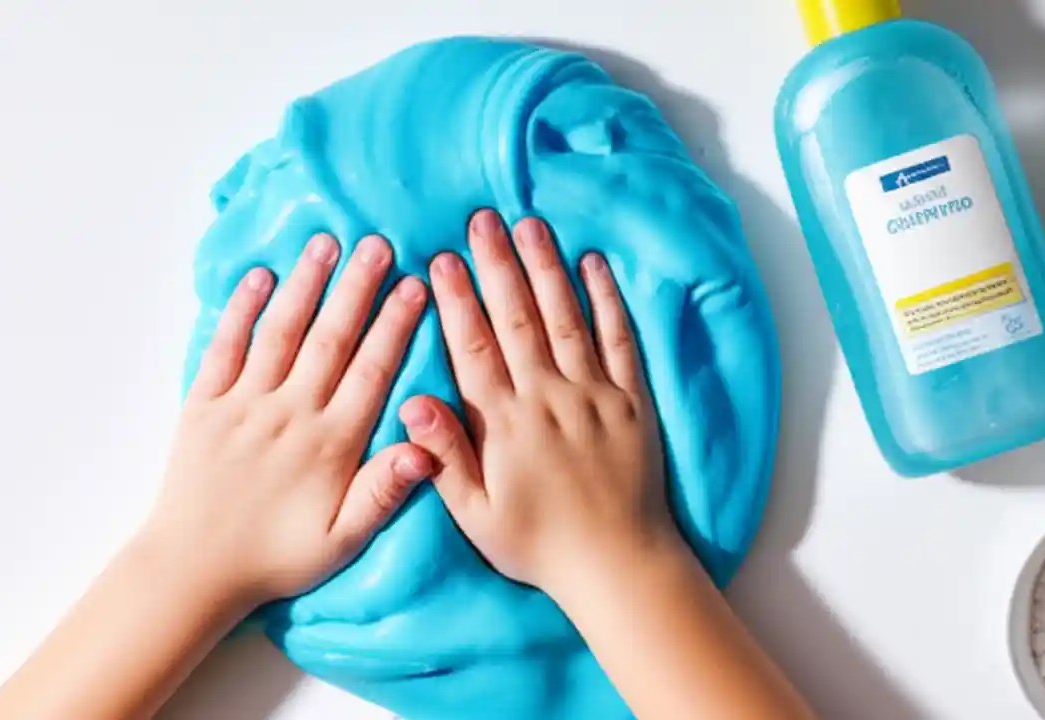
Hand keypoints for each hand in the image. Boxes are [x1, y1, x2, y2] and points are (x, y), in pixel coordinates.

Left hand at [147, 233, 430, 606]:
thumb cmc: (277, 557)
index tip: (415, 285)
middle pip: (330, 339)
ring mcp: (243, 405)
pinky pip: (224, 347)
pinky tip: (260, 277)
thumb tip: (426, 448)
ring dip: (305, 285)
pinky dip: (240, 310)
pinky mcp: (203, 404)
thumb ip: (384, 491)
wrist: (194, 568)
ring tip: (327, 243)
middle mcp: (290, 414)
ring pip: (281, 333)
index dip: (395, 326)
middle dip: (357, 289)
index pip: (371, 371)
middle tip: (378, 245)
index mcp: (331, 443)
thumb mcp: (342, 539)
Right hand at [399, 210, 682, 599]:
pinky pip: (619, 340)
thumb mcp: (477, 514)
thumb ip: (444, 456)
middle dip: (497, 265)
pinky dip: (607, 300)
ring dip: (546, 269)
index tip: (441, 260)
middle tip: (482, 219)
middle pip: (518, 319)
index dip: (456, 300)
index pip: (474, 348)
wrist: (616, 564)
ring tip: (529, 225)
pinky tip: (593, 264)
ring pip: (566, 318)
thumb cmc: (537, 545)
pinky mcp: (632, 401)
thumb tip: (412, 401)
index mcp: (505, 424)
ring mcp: (594, 395)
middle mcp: (548, 399)